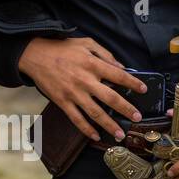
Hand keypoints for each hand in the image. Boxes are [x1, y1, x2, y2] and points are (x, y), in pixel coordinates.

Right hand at [19, 36, 146, 140]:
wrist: (35, 55)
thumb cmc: (61, 48)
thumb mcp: (86, 42)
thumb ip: (105, 54)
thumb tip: (121, 67)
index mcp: (92, 64)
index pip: (119, 76)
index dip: (133, 83)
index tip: (143, 89)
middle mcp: (85, 80)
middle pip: (111, 98)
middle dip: (126, 109)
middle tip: (136, 118)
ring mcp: (73, 93)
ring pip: (95, 113)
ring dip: (109, 125)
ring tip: (120, 134)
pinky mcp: (62, 102)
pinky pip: (76, 119)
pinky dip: (86, 129)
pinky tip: (95, 136)